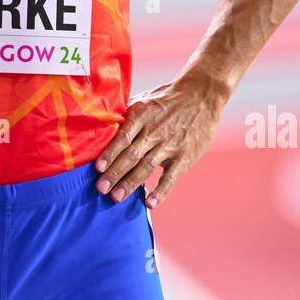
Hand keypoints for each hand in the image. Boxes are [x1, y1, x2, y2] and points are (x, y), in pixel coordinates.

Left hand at [94, 71, 228, 207]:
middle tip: (101, 189)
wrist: (201, 95)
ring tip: (116, 197)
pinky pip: (171, 176)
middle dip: (115, 173)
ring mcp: (170, 144)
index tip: (97, 168)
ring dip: (131, 183)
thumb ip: (125, 115)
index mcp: (141, 115)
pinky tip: (150, 204)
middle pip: (131, 155)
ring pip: (147, 167)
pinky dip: (161, 191)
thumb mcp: (144, 100)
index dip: (110, 153)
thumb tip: (101, 127)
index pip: (123, 137)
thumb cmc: (166, 99)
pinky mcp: (185, 156)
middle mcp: (154, 131)